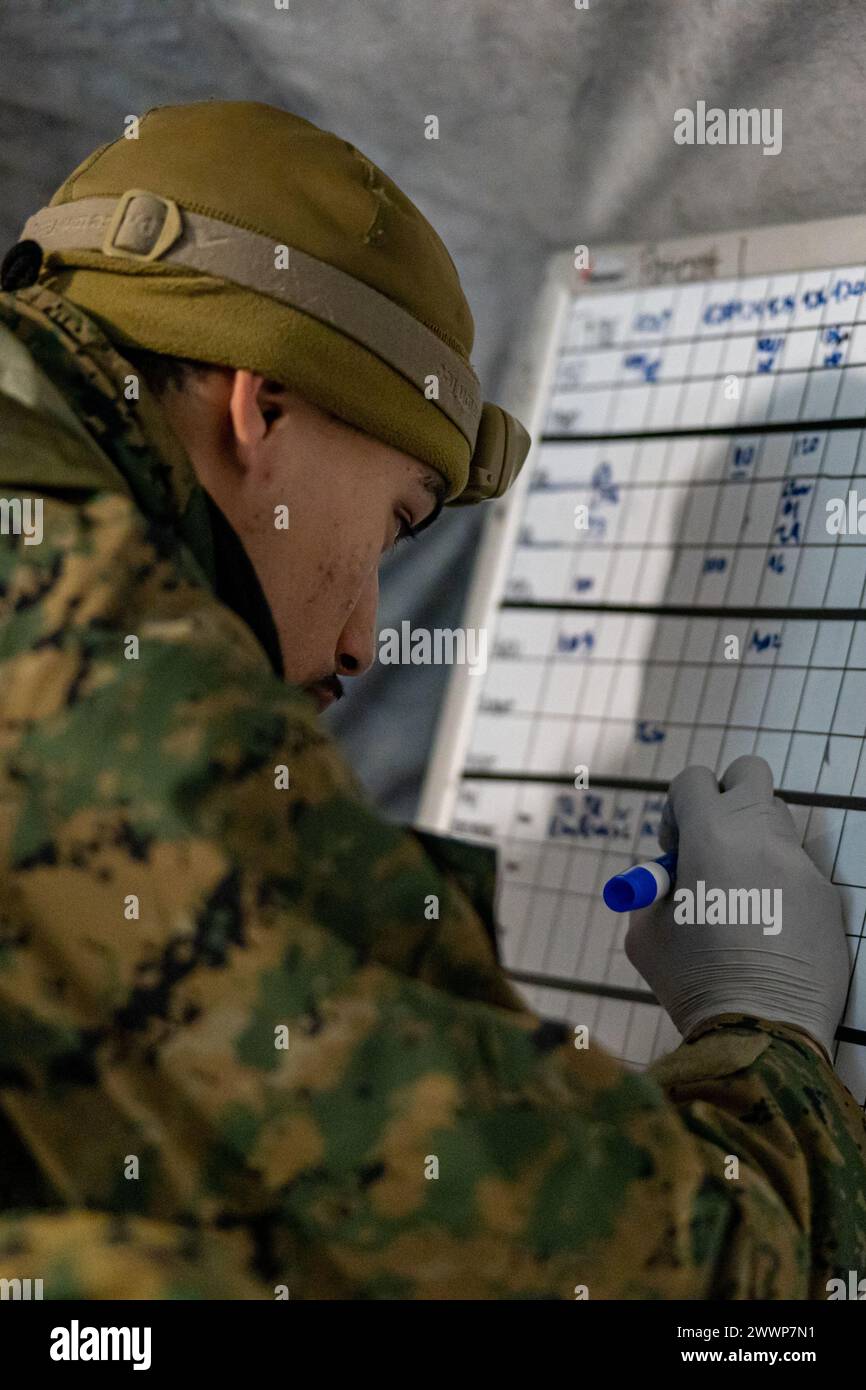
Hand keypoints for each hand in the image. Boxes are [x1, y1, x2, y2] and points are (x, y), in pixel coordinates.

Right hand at [625, 755, 848, 1058]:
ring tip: (736, 896)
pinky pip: (798, 872)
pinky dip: (777, 887)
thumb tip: (667, 878)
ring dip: (752, 842)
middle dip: (724, 797)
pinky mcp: (827, 897)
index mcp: (711, 836)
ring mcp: (801, 865)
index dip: (676, 809)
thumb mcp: (646, 932)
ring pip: (777, 822)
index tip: (674, 850)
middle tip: (710, 844)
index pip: (694, 779)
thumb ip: (653, 890)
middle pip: (748, 775)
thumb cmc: (694, 981)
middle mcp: (761, 837)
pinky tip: (765, 932)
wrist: (762, 1031)